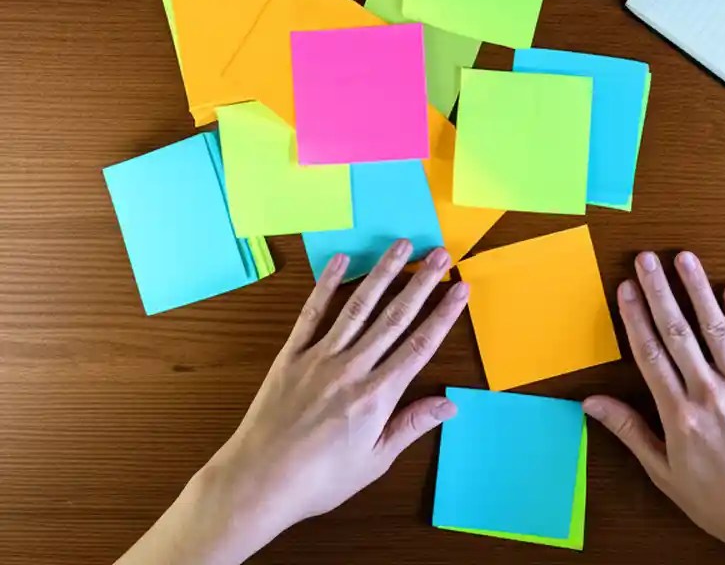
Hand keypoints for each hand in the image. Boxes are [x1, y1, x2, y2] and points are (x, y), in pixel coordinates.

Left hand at [117, 240, 468, 564]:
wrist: (258, 481)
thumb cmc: (319, 479)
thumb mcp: (375, 460)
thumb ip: (411, 425)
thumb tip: (449, 403)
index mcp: (377, 396)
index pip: (419, 346)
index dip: (443, 315)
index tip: (461, 288)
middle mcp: (352, 368)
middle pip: (395, 318)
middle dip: (421, 283)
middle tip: (440, 255)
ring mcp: (320, 358)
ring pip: (359, 307)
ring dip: (382, 273)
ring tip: (402, 246)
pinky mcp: (291, 356)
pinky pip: (311, 314)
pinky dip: (326, 285)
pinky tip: (340, 260)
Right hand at [585, 252, 724, 564]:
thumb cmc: (718, 501)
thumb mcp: (664, 473)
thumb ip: (630, 431)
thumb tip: (592, 403)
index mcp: (678, 414)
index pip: (650, 353)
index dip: (635, 317)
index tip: (625, 288)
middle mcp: (709, 393)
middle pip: (678, 332)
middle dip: (660, 291)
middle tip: (646, 259)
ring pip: (715, 329)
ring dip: (698, 290)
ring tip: (684, 259)